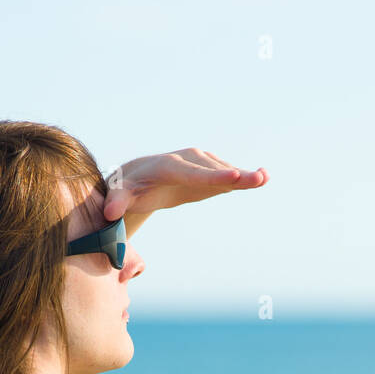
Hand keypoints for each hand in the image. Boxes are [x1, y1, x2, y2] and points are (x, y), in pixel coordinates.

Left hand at [102, 148, 267, 234]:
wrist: (140, 176)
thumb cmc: (129, 187)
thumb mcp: (121, 194)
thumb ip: (117, 201)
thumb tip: (110, 213)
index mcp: (168, 166)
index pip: (192, 172)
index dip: (212, 177)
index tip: (231, 178)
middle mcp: (188, 160)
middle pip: (213, 170)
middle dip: (235, 175)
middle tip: (257, 179)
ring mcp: (201, 164)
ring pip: (224, 171)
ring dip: (244, 176)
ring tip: (264, 178)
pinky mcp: (209, 172)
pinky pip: (228, 176)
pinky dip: (244, 178)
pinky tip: (262, 178)